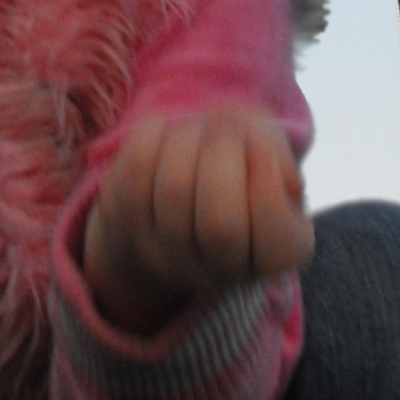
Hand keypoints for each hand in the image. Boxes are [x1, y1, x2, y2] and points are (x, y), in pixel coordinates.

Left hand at [80, 104, 313, 334]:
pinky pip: (133, 174)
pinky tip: (165, 133)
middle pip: (220, 226)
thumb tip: (250, 152)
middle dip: (225, 154)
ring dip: (188, 140)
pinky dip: (153, 137)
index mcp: (276, 256)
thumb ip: (270, 147)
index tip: (261, 147)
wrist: (182, 190)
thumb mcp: (272, 152)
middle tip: (227, 125)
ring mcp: (166, 262)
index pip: (277, 238)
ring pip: (175, 192)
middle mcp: (221, 273)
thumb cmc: (238, 165)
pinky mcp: (123, 234)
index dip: (268, 179)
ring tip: (197, 130)